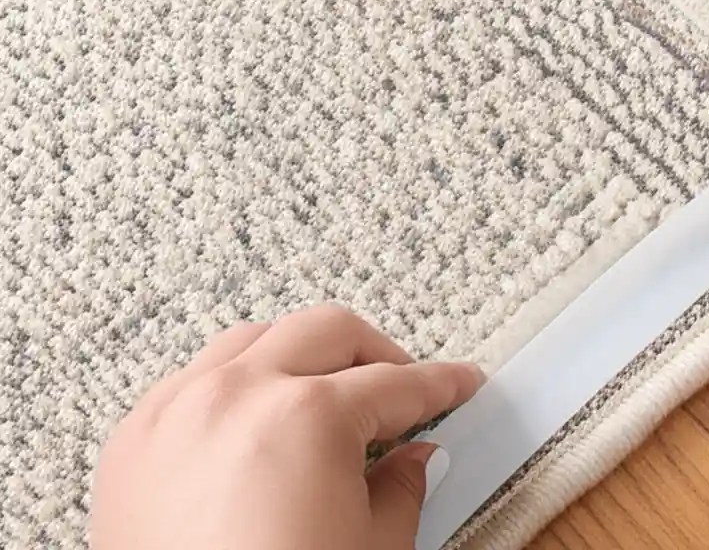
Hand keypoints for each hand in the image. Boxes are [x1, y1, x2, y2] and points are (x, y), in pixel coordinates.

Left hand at [91, 304, 482, 549]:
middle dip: (377, 354)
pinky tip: (259, 421)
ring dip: (302, 357)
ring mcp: (177, 410)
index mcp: (307, 417)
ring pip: (255, 340)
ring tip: (330, 394)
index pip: (397, 384)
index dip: (441, 385)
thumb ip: (402, 491)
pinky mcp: (133, 439)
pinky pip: (194, 379)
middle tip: (404, 388)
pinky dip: (236, 386)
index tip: (459, 385)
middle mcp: (237, 395)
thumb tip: (415, 461)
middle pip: (328, 333)